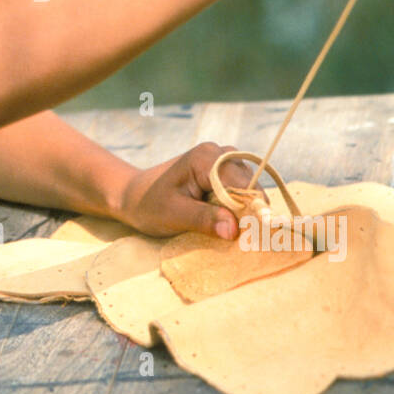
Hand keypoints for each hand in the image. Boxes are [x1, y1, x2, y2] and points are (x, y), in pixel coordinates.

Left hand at [115, 142, 251, 239]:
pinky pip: (241, 190)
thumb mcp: (173, 215)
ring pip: (249, 188)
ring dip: (246, 211)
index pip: (242, 183)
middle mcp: (219, 153)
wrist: (135, 196)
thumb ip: (204, 219)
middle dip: (251, 211)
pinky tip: (230, 224)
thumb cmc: (149, 205)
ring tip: (236, 233)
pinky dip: (239, 208)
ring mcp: (223, 161)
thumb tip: (234, 230)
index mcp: (206, 158)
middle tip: (248, 240)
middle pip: (250, 184)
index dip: (253, 210)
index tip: (258, 237)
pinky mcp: (223, 172)